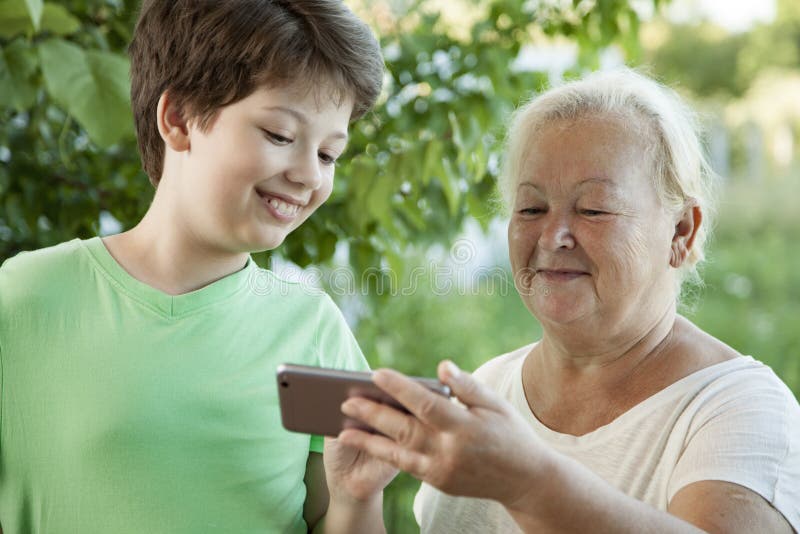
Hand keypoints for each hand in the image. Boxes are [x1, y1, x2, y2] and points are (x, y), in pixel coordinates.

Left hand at [337, 361, 550, 506]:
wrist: (525, 479)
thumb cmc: (509, 432)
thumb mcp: (495, 404)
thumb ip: (466, 386)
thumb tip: (441, 367)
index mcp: (465, 426)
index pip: (425, 404)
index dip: (399, 388)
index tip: (375, 373)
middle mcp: (451, 451)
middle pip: (404, 430)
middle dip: (373, 415)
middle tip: (345, 402)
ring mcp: (443, 470)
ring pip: (398, 453)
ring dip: (369, 441)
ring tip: (344, 429)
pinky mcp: (439, 482)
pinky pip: (407, 467)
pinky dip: (386, 455)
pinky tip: (369, 443)